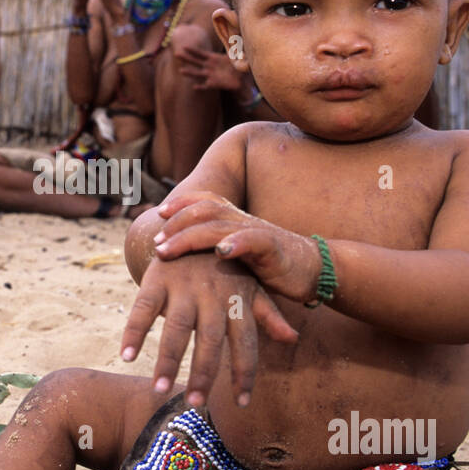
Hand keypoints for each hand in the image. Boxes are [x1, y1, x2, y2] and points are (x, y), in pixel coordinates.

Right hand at [119, 248, 297, 408]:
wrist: (193, 224)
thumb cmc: (226, 265)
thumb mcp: (251, 285)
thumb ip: (268, 314)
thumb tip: (292, 339)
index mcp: (237, 300)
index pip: (244, 343)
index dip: (244, 374)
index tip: (242, 403)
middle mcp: (212, 295)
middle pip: (209, 340)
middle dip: (203, 373)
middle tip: (195, 404)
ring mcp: (183, 286)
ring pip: (176, 328)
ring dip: (167, 361)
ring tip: (161, 390)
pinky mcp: (157, 278)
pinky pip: (143, 309)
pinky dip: (133, 333)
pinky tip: (127, 357)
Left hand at [152, 192, 322, 304]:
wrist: (312, 268)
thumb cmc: (270, 264)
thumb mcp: (238, 253)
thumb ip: (214, 249)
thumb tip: (181, 257)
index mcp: (234, 218)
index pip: (204, 201)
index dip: (180, 202)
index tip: (158, 213)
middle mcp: (242, 220)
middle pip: (204, 210)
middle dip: (176, 223)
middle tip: (156, 242)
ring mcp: (257, 231)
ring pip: (218, 225)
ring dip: (190, 237)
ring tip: (169, 249)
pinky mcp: (273, 248)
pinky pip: (252, 240)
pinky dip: (235, 244)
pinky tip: (220, 252)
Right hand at [175, 44, 241, 89]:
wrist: (240, 78)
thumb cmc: (237, 65)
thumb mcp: (237, 56)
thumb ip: (236, 50)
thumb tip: (239, 41)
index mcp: (213, 58)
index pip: (201, 53)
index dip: (193, 50)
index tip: (184, 46)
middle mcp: (209, 66)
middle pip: (195, 61)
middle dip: (186, 58)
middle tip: (177, 54)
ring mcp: (210, 75)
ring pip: (197, 73)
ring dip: (190, 72)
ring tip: (181, 71)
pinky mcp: (213, 84)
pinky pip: (205, 86)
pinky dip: (200, 86)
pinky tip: (194, 87)